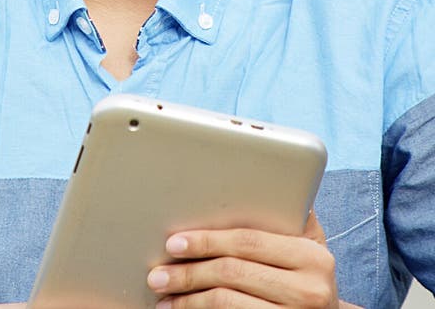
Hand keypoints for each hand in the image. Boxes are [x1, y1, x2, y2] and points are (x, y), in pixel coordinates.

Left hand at [147, 210, 341, 306]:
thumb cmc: (309, 276)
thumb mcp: (310, 245)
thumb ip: (290, 214)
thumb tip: (257, 176)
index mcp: (312, 256)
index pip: (248, 241)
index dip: (207, 240)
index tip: (174, 242)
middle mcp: (309, 289)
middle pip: (232, 272)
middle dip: (189, 272)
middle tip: (157, 274)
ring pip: (226, 302)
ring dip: (189, 300)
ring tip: (164, 297)